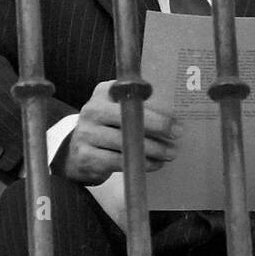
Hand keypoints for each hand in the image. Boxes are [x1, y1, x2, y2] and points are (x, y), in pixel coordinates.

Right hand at [63, 80, 177, 184]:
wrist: (76, 152)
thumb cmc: (107, 127)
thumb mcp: (117, 110)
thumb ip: (138, 106)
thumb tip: (174, 114)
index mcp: (103, 92)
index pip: (132, 95)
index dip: (156, 107)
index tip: (176, 118)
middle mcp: (92, 109)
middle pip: (128, 117)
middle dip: (158, 126)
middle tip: (178, 134)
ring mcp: (86, 133)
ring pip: (125, 141)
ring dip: (153, 149)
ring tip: (170, 153)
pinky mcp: (85, 156)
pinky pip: (119, 160)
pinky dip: (141, 163)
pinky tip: (156, 164)